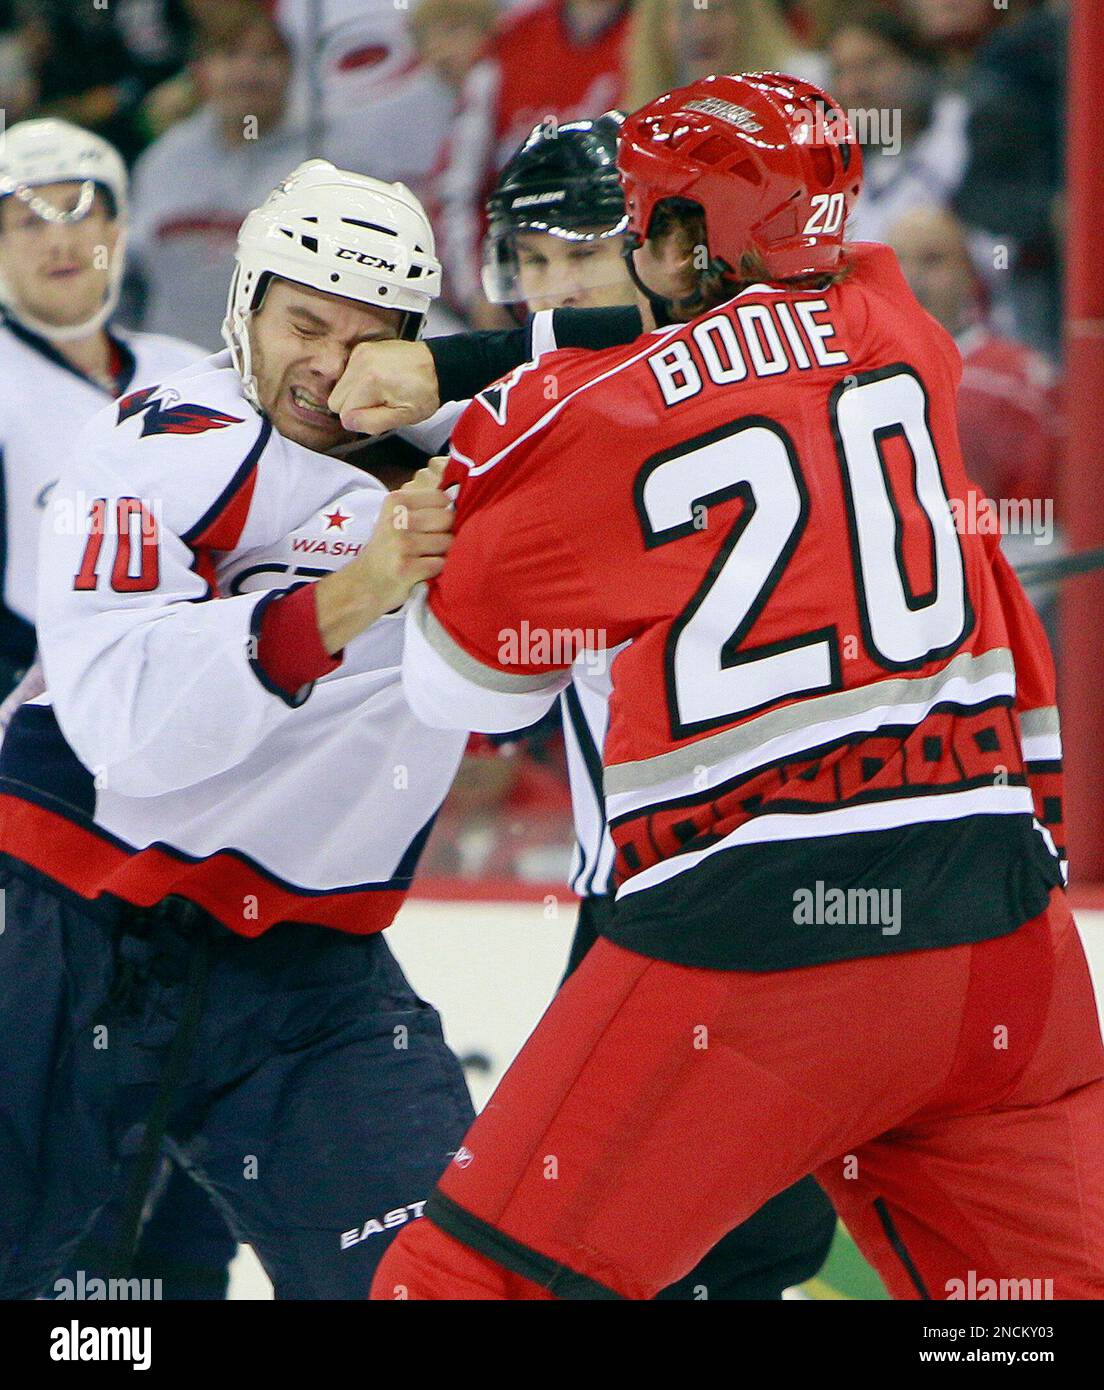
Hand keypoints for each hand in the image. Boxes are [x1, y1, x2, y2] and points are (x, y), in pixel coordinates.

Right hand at [313, 458, 451, 651]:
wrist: (363, 585)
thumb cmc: (387, 551)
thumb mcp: (395, 519)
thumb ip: (422, 508)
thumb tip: (460, 501)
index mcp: (396, 501)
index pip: (441, 497)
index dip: (444, 512)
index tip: (431, 526)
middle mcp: (397, 519)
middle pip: (448, 518)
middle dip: (446, 533)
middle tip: (430, 545)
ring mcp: (402, 544)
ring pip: (448, 542)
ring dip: (442, 554)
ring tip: (425, 559)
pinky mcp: (407, 568)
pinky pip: (441, 563)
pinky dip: (438, 570)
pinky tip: (423, 572)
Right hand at [329, 339, 440, 435]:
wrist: (437, 365)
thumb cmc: (425, 391)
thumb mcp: (403, 417)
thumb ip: (372, 422)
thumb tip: (348, 421)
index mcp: (370, 380)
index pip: (343, 412)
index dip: (361, 418)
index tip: (379, 412)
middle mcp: (361, 362)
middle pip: (336, 399)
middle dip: (355, 407)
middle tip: (380, 403)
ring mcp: (360, 353)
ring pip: (339, 387)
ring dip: (356, 394)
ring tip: (382, 391)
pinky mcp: (361, 349)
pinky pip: (347, 375)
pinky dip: (358, 382)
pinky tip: (379, 381)